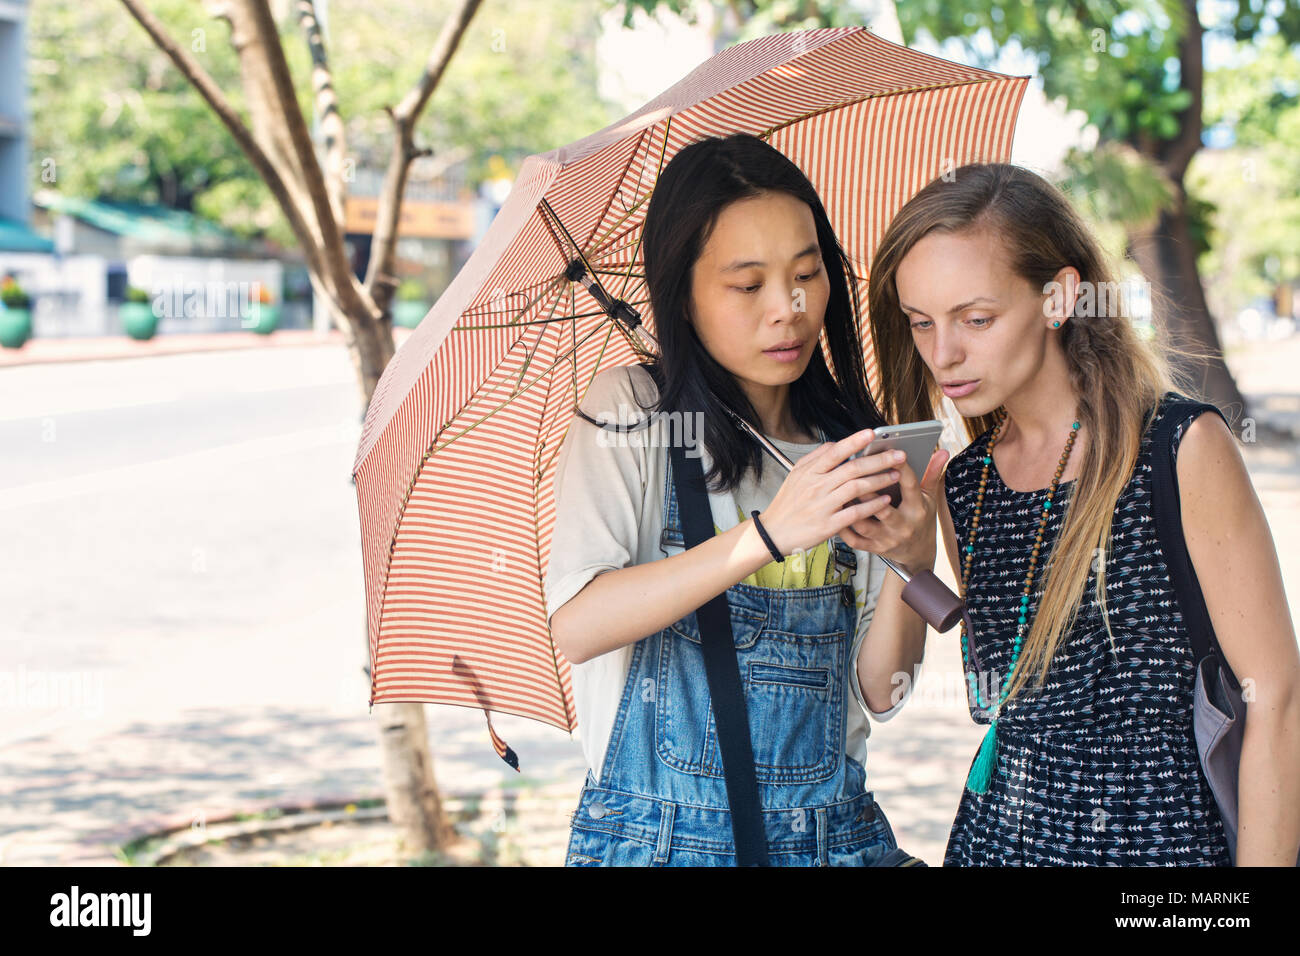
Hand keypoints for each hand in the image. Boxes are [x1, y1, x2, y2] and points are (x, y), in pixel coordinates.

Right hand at [757, 428, 902, 557]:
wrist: (774, 533)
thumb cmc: (788, 503)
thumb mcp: (796, 475)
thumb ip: (816, 458)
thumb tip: (837, 445)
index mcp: (809, 472)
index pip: (835, 451)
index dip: (854, 441)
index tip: (872, 434)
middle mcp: (816, 486)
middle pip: (852, 469)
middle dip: (879, 460)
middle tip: (898, 455)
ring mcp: (823, 506)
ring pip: (856, 488)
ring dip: (879, 480)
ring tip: (896, 475)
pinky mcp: (828, 525)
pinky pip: (855, 512)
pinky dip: (872, 505)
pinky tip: (886, 500)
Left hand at [840, 448, 947, 572]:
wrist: (918, 553)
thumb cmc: (921, 519)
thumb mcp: (930, 498)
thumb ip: (932, 473)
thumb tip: (943, 451)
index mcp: (917, 509)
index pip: (910, 486)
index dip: (900, 469)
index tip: (890, 453)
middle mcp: (902, 526)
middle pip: (883, 509)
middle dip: (869, 492)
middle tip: (854, 473)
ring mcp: (887, 539)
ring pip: (864, 525)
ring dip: (850, 509)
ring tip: (838, 491)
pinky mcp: (874, 549)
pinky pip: (854, 540)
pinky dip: (843, 528)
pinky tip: (835, 512)